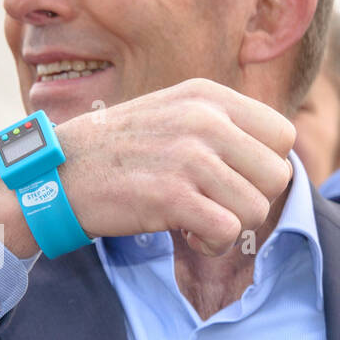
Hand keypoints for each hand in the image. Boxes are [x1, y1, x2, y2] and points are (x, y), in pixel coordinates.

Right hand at [0, 80, 295, 258]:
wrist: (57, 174)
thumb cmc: (116, 153)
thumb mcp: (171, 114)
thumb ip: (220, 125)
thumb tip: (273, 157)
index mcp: (208, 96)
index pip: (282, 135)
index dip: (261, 167)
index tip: (229, 180)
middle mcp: (204, 120)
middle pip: (276, 175)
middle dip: (251, 200)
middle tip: (213, 206)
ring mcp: (188, 157)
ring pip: (258, 207)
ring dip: (231, 226)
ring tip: (197, 221)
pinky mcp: (171, 197)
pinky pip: (229, 231)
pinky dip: (212, 244)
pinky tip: (187, 235)